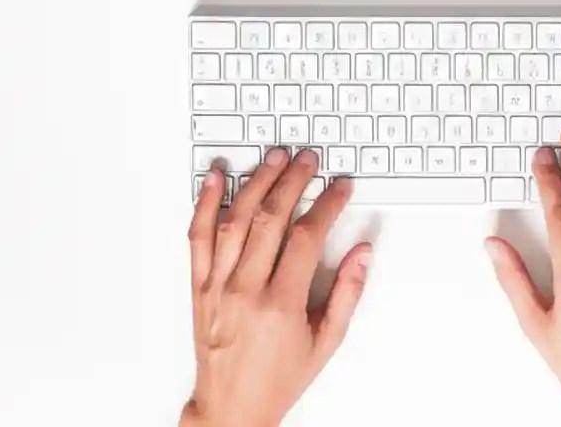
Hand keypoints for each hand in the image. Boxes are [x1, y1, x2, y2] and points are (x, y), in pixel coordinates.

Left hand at [183, 148, 371, 426]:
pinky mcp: (198, 288)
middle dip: (293, 181)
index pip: (306, 237)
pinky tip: (214, 179)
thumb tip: (363, 253)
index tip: (340, 188)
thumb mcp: (326, 342)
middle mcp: (245, 291)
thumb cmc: (278, 378)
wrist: (232, 407)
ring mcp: (217, 287)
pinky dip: (204, 203)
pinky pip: (198, 237)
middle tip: (308, 160)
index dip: (326, 205)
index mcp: (280, 305)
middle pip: (270, 218)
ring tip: (273, 158)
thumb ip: (346, 293)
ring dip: (256, 183)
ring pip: (235, 220)